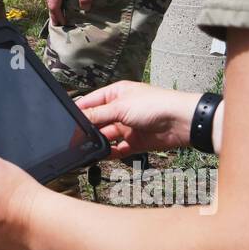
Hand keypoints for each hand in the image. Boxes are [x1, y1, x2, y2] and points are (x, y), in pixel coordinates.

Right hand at [75, 82, 200, 157]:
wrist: (181, 122)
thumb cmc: (156, 105)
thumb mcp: (121, 107)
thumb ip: (98, 115)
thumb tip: (79, 118)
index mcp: (116, 94)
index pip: (91, 102)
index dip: (79, 111)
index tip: (67, 121)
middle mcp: (120, 110)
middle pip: (97, 121)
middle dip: (88, 129)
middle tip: (74, 138)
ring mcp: (127, 126)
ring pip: (106, 136)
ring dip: (98, 142)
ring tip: (87, 148)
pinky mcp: (135, 142)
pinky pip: (118, 149)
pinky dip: (110, 153)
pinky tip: (102, 155)